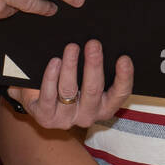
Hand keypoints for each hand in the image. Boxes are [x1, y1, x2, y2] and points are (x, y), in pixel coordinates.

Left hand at [9, 39, 133, 128]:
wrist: (40, 101)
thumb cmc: (69, 84)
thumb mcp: (86, 79)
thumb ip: (95, 67)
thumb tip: (99, 45)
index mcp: (104, 107)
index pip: (119, 94)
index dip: (124, 78)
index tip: (123, 59)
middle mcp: (88, 116)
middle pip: (93, 90)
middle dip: (94, 65)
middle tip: (93, 44)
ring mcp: (66, 119)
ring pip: (69, 91)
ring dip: (71, 67)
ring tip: (72, 48)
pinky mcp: (47, 118)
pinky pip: (49, 96)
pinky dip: (51, 77)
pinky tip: (55, 62)